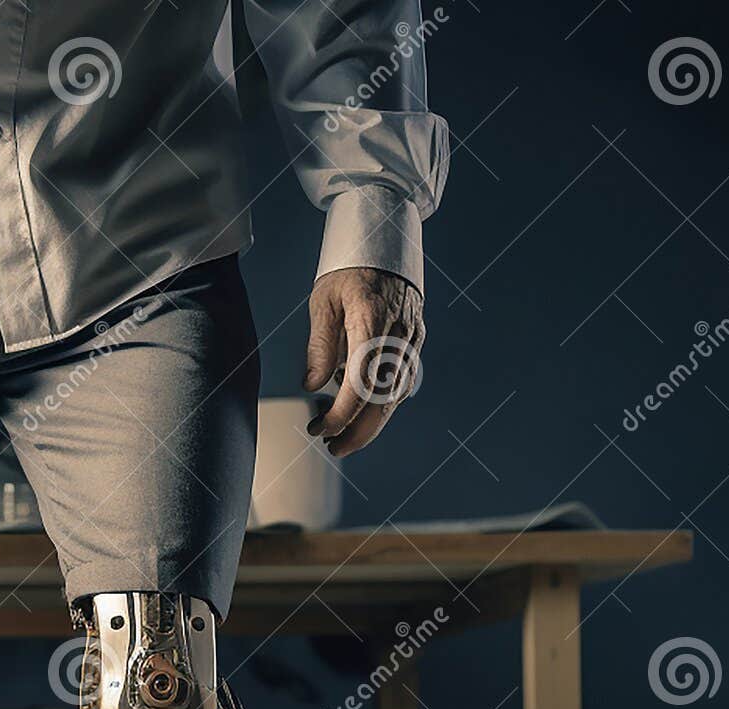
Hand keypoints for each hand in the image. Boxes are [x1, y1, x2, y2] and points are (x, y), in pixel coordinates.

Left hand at [303, 267, 423, 458]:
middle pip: (383, 399)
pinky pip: (402, 382)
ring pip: (395, 396)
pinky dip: (383, 404)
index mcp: (372, 322)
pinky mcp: (415, 340)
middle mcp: (398, 334)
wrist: (386, 239)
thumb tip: (313, 387)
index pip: (359, 385)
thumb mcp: (323, 301)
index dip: (339, 415)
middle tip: (331, 448)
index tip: (317, 429)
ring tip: (342, 440)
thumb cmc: (349, 268)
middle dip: (357, 432)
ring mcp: (411, 338)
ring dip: (370, 424)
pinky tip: (362, 414)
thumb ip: (319, 346)